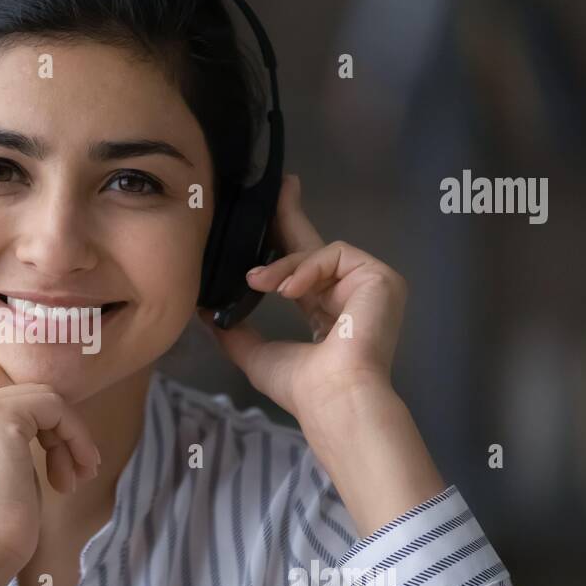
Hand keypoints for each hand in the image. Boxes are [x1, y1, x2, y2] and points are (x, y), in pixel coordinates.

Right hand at [0, 361, 101, 573]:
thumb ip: (7, 439)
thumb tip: (51, 420)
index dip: (30, 413)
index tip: (49, 454)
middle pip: (22, 388)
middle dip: (54, 428)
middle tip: (71, 472)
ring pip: (41, 395)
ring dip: (69, 435)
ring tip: (76, 477)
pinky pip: (54, 406)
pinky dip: (75, 436)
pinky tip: (78, 473)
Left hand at [201, 173, 408, 433]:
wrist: (334, 399)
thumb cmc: (302, 387)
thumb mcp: (256, 354)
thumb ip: (234, 332)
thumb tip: (206, 312)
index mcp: (325, 313)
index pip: (302, 268)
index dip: (282, 240)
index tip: (266, 210)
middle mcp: (348, 294)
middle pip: (315, 246)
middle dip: (290, 216)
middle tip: (276, 187)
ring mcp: (368, 285)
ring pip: (318, 252)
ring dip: (282, 265)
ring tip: (257, 282)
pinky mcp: (379, 277)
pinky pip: (335, 255)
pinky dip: (306, 268)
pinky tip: (285, 289)